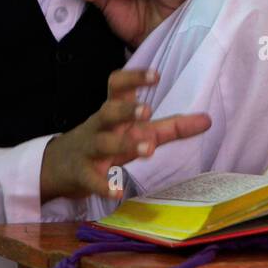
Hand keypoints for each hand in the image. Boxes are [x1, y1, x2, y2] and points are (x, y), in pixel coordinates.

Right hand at [39, 68, 209, 202]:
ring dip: (123, 144)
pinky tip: (117, 193)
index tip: (156, 75)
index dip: (134, 78)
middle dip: (125, 110)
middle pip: (108, 111)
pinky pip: (91, 179)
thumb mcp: (137, 132)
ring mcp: (89, 150)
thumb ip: (172, 127)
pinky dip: (104, 185)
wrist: (58, 165)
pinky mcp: (82, 174)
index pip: (117, 86)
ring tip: (147, 149)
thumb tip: (209, 119)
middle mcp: (100, 126)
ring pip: (102, 143)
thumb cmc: (106, 141)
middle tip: (146, 111)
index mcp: (113, 112)